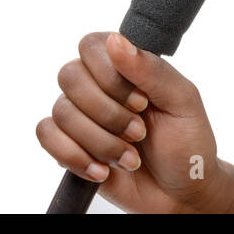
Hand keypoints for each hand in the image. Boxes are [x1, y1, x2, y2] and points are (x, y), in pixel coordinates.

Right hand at [37, 32, 233, 213]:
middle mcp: (98, 85)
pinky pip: (47, 137)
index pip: (91, 46)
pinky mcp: (69, 145)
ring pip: (62, 112)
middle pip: (70, 77)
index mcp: (125, 65)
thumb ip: (151, 69)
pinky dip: (75, 156)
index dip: (110, 76)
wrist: (181, 192)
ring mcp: (81, 115)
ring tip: (130, 158)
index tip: (142, 102)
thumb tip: (115, 40)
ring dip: (99, 141)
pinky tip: (103, 170)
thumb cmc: (187, 143)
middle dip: (107, 113)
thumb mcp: (182, 101)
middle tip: (139, 133)